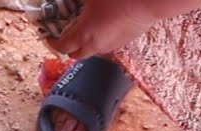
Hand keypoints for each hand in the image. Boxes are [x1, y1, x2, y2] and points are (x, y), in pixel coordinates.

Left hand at [47, 0, 200, 57]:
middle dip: (68, 46)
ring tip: (84, 27)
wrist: (152, 0)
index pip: (62, 46)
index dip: (52, 41)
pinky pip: (107, 44)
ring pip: (93, 51)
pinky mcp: (126, 41)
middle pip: (76, 54)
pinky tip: (104, 24)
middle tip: (65, 33)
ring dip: (85, 43)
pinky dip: (100, 38)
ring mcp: (113, 45)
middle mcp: (96, 45)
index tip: (48, 34)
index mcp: (84, 34)